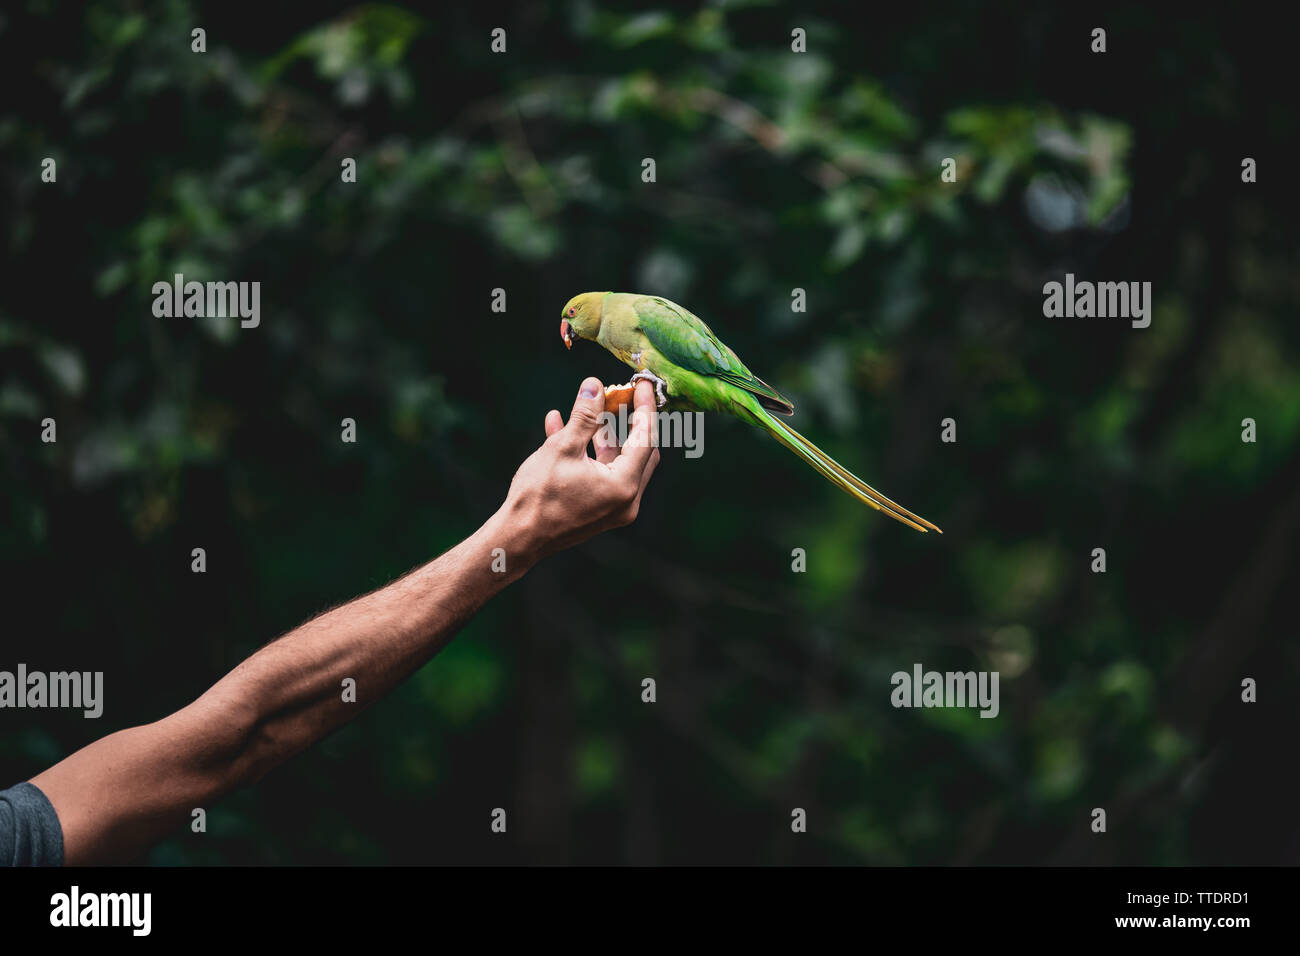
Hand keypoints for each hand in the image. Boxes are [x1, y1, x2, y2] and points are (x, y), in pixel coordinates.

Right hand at [503, 376, 659, 558]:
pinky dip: (590, 452)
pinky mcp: (600, 510)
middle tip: (619, 395)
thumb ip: (584, 416)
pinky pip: (602, 473)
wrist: (518, 538)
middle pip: (640, 450)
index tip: (642, 384)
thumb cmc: (538, 497)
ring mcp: (614, 507)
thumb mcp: (562, 448)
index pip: (646, 437)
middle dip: (630, 420)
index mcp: (624, 485)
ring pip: (620, 461)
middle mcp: (627, 500)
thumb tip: (595, 386)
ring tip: (591, 408)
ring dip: (606, 434)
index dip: (645, 406)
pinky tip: (562, 426)